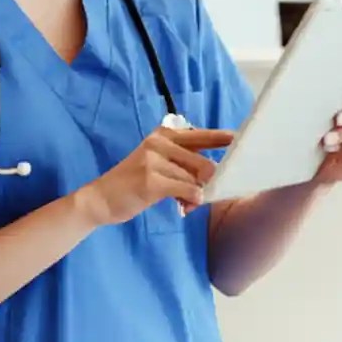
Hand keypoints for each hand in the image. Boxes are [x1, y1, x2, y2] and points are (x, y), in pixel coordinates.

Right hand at [78, 127, 233, 224]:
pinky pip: (187, 190)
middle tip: (203, 195)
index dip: (222, 138)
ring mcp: (154, 160)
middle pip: (204, 162)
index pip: (200, 135)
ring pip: (195, 179)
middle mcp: (159, 142)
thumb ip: (183, 164)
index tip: (241, 139)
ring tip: (186, 204)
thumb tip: (214, 174)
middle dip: (209, 181)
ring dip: (197, 195)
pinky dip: (191, 199)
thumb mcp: (157, 164)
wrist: (100, 199)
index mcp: (163, 135)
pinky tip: (184, 206)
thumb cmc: (133, 184)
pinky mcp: (152, 180)